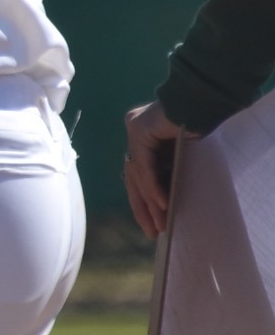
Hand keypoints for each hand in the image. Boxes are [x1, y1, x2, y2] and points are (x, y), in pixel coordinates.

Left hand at [124, 100, 189, 238]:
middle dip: (143, 207)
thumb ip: (169, 172)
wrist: (201, 102)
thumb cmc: (197, 128)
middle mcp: (134, 134)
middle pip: (133, 178)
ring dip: (150, 201)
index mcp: (143, 140)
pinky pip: (144, 164)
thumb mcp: (179, 157)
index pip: (137, 176)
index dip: (143, 202)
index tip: (151, 226)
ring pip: (137, 174)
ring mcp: (133, 130)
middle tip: (152, 231)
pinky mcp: (138, 129)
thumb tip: (165, 204)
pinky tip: (162, 204)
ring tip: (161, 223)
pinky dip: (152, 185)